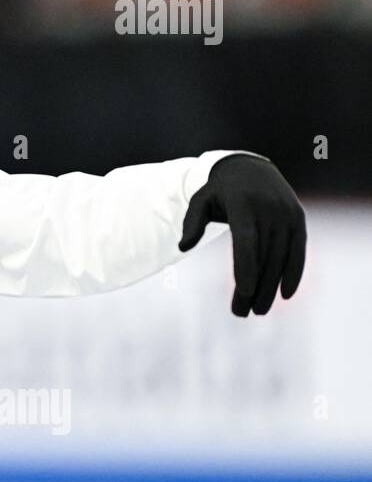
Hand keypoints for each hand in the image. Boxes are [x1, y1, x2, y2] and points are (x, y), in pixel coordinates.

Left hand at [178, 153, 305, 316]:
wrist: (251, 168)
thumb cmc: (219, 191)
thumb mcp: (200, 200)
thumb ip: (191, 222)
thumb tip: (182, 246)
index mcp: (243, 204)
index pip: (246, 240)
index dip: (246, 265)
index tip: (244, 291)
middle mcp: (269, 208)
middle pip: (262, 256)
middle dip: (253, 288)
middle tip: (241, 314)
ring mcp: (286, 214)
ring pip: (280, 258)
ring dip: (270, 288)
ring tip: (257, 311)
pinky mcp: (298, 220)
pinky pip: (298, 251)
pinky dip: (294, 273)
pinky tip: (285, 295)